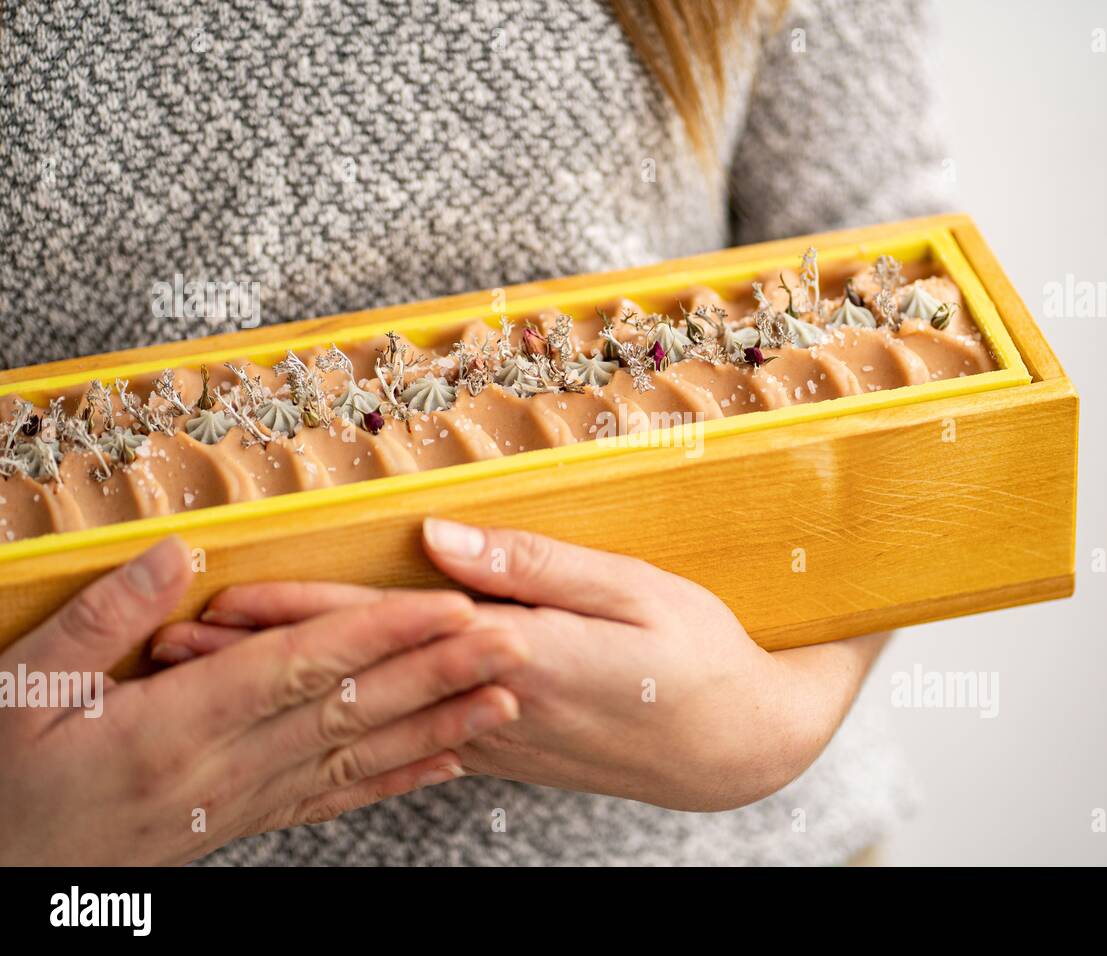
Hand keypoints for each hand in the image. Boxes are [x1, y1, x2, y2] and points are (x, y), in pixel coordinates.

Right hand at [0, 536, 525, 864]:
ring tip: (504, 700)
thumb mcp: (18, 690)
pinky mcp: (243, 822)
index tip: (448, 603)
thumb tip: (175, 553)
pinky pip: (334, 801)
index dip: (382, 632)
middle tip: (512, 642)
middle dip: (437, 673)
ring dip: (437, 727)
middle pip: (351, 710)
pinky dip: (395, 782)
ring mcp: (240, 802)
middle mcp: (223, 769)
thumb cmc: (3, 785)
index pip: (302, 666)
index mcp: (172, 725)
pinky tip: (446, 763)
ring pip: (358, 759)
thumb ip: (102, 620)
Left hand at [155, 521, 886, 811]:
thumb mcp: (633, 590)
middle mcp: (490, 705)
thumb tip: (437, 537)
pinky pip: (412, 738)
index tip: (217, 604)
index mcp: (516, 652)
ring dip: (294, 699)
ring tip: (225, 689)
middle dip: (260, 667)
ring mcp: (495, 738)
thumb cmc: (698, 656)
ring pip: (369, 715)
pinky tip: (325, 725)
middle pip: (354, 681)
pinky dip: (354, 727)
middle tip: (174, 657)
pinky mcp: (509, 751)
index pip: (380, 628)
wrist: (740, 746)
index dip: (294, 615)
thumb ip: (533, 564)